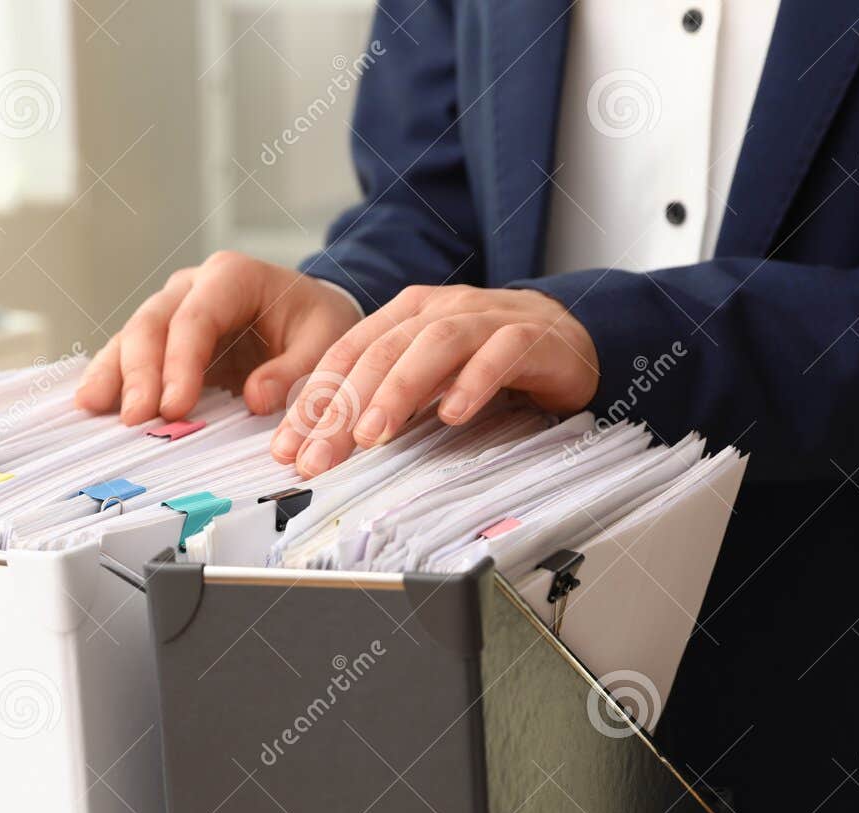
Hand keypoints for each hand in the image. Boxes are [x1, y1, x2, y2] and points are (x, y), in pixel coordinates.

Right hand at [74, 251, 363, 423]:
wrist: (311, 316)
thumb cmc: (318, 324)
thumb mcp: (326, 341)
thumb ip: (297, 369)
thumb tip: (257, 398)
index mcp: (233, 276)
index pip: (196, 317)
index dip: (180, 363)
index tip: (175, 408)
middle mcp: (193, 287)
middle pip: (152, 323)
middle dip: (139, 373)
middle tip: (136, 420)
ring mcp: (172, 312)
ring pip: (131, 336)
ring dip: (113, 375)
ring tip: (92, 409)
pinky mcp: (163, 342)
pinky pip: (128, 356)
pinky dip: (111, 379)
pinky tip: (92, 404)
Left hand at [269, 286, 599, 476]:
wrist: (570, 339)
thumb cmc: (488, 363)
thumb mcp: (426, 379)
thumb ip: (382, 400)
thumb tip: (321, 444)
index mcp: (404, 315)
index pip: (347, 353)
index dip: (314, 400)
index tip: (288, 448)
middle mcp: (439, 309)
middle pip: (381, 351)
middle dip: (345, 406)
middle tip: (320, 456)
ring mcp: (486, 318)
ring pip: (433, 344)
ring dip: (399, 390)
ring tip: (373, 435)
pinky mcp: (531, 336)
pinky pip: (499, 353)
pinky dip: (473, 382)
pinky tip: (453, 414)